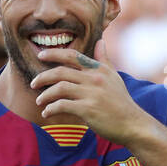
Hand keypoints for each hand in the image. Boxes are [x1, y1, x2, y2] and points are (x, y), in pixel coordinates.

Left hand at [31, 39, 155, 144]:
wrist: (133, 124)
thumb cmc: (121, 102)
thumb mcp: (114, 77)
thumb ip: (104, 59)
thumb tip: (100, 41)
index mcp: (98, 69)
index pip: (72, 56)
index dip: (54, 53)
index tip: (40, 55)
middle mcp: (94, 78)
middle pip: (61, 71)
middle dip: (43, 77)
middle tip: (34, 84)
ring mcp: (91, 94)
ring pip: (59, 88)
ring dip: (45, 95)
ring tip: (40, 101)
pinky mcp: (88, 109)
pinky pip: (62, 105)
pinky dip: (51, 109)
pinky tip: (47, 114)